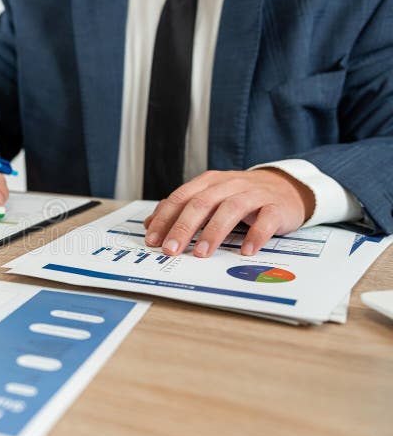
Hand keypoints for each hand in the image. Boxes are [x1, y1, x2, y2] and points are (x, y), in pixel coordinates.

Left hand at [143, 169, 315, 257]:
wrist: (285, 188)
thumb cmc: (240, 197)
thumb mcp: (210, 198)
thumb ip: (181, 209)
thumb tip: (149, 225)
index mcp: (209, 182)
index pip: (181, 198)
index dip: (164, 219)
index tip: (152, 240)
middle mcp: (229, 184)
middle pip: (202, 203)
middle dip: (183, 227)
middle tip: (171, 250)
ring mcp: (253, 194)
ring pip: (231, 209)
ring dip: (214, 232)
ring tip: (202, 253)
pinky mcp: (275, 206)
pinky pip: (266, 220)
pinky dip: (256, 235)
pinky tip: (246, 251)